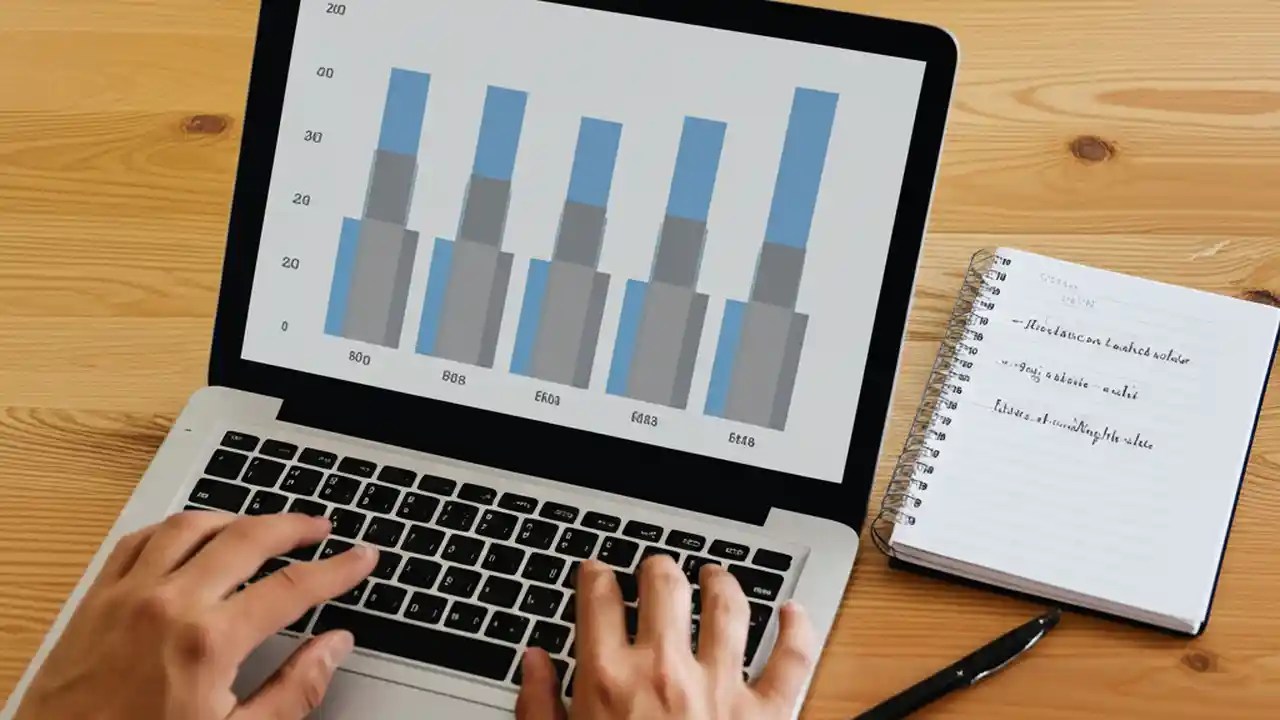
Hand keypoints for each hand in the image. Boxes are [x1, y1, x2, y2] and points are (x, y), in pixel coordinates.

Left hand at [14, 511, 375, 719]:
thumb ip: (292, 691)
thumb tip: (334, 647)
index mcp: (209, 642)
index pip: (293, 588)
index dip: (338, 570)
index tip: (361, 557)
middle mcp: (169, 604)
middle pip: (247, 538)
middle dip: (293, 526)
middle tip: (320, 527)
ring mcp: (127, 596)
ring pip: (191, 526)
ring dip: (235, 518)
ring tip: (262, 525)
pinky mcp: (95, 601)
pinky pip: (139, 540)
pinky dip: (174, 528)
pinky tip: (192, 535)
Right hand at [517, 557, 815, 719]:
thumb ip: (540, 707)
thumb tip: (533, 664)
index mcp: (609, 682)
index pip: (597, 599)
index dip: (594, 575)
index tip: (595, 572)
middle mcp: (666, 673)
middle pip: (665, 586)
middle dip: (657, 568)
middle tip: (654, 570)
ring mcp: (721, 689)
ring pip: (728, 607)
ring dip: (721, 581)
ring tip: (715, 575)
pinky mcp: (767, 715)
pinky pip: (792, 660)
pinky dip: (798, 630)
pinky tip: (793, 611)